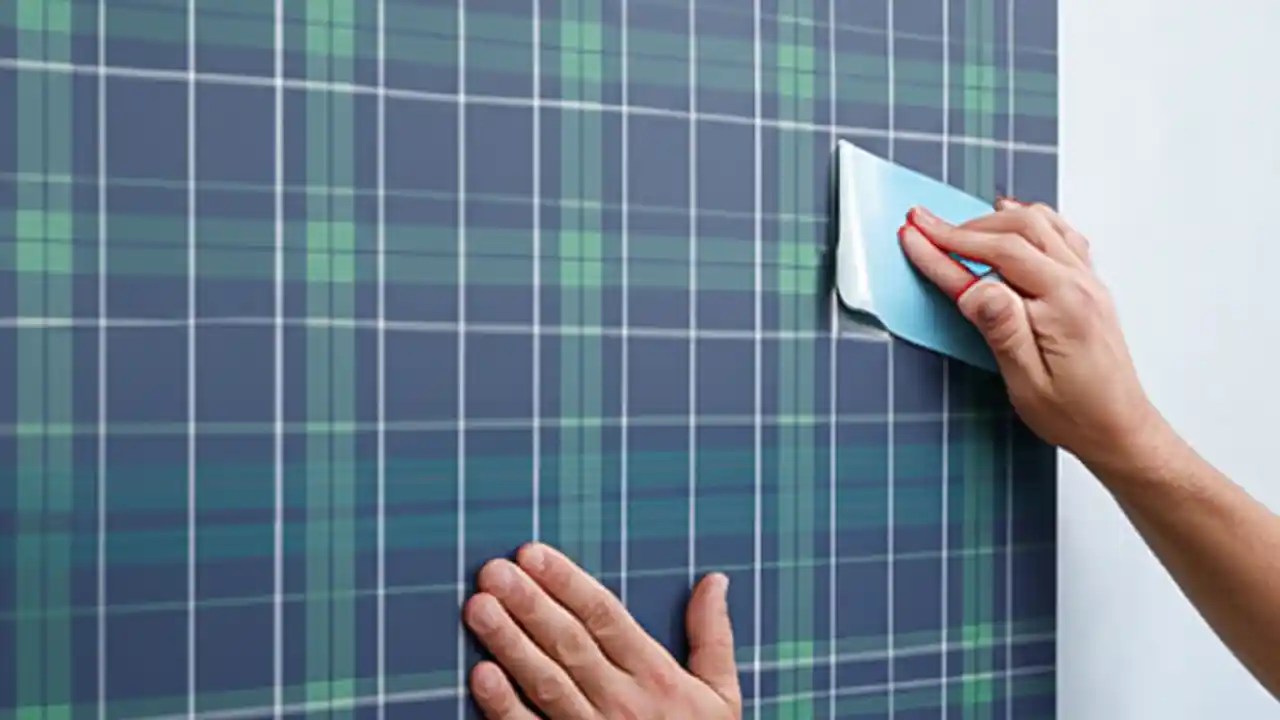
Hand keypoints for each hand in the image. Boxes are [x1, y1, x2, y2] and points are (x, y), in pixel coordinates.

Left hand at [463, 543, 741, 718]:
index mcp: (658, 678)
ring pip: (547, 683)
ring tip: (479, 607)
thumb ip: (713, 637)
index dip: (568, 583)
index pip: (606, 618)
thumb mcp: (721, 697)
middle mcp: (624, 704)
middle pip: (571, 645)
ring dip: (511, 644)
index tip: (532, 554)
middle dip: (531, 605)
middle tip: (494, 571)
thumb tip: (715, 580)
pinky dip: (505, 708)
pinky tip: (482, 676)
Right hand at [899, 199, 1168, 470]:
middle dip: (963, 226)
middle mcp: (1079, 284)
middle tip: (924, 225)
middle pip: (1016, 230)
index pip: (995, 258)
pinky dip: (1027, 222)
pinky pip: (1059, 234)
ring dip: (993, 221)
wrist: (1120, 429)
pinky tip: (1011, 222)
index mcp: (1062, 305)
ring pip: (1039, 224)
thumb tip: (975, 288)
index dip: (946, 245)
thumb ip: (1002, 330)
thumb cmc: (1075, 415)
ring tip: (957, 227)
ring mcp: (1088, 281)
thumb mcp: (1027, 384)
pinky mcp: (1088, 286)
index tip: (914, 234)